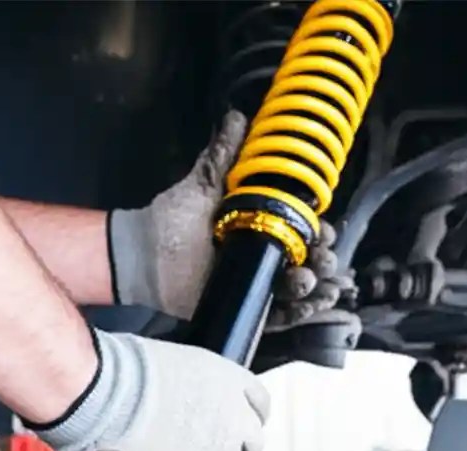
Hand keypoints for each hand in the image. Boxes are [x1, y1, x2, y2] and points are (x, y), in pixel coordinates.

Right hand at [30, 329, 269, 450]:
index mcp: (227, 380)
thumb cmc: (117, 371)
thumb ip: (187, 384)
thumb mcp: (167, 361)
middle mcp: (233, 417)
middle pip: (250, 444)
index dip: (240, 417)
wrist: (96, 395)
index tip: (226, 424)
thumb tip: (177, 396)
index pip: (258, 405)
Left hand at [108, 110, 352, 327]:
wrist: (142, 258)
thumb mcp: (200, 187)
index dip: (319, 230)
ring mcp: (257, 286)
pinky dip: (299, 313)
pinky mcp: (247, 311)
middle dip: (323, 259)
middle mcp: (263, 256)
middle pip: (308, 259)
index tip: (324, 229)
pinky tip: (308, 302)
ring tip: (313, 282)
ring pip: (300, 289)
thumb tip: (237, 117)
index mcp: (259, 225)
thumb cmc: (171, 223)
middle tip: (321, 257)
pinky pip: (280, 317)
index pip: (302, 228)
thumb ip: (220, 156)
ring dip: (317, 288)